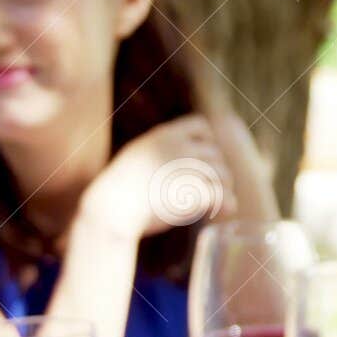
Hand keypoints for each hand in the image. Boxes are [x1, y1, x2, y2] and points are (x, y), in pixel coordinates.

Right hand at [79, 112, 275, 240]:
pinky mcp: (192, 191)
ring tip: (221, 201)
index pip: (200, 125)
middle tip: (217, 186)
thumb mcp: (136, 158)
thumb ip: (159, 153)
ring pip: (222, 172)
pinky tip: (223, 210)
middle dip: (218, 170)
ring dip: (225, 186)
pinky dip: (226, 202)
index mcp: (163, 135)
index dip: (208, 141)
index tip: (205, 158)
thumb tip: (175, 159)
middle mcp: (178, 147)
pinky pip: (220, 193)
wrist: (111, 208)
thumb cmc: (118, 190)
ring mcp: (186, 167)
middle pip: (215, 153)